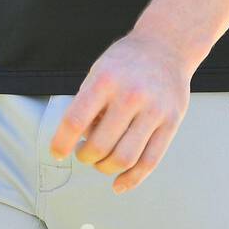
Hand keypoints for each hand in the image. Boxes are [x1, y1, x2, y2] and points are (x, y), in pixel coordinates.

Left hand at [48, 31, 190, 193]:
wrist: (167, 44)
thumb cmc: (126, 61)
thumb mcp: (99, 71)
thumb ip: (87, 105)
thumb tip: (76, 141)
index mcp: (105, 79)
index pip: (75, 120)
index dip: (61, 143)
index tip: (57, 153)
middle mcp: (130, 95)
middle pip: (99, 145)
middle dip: (85, 157)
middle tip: (83, 153)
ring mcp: (154, 110)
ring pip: (124, 158)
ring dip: (104, 168)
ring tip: (100, 162)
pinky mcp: (171, 122)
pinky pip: (150, 162)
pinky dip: (131, 179)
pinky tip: (118, 183)